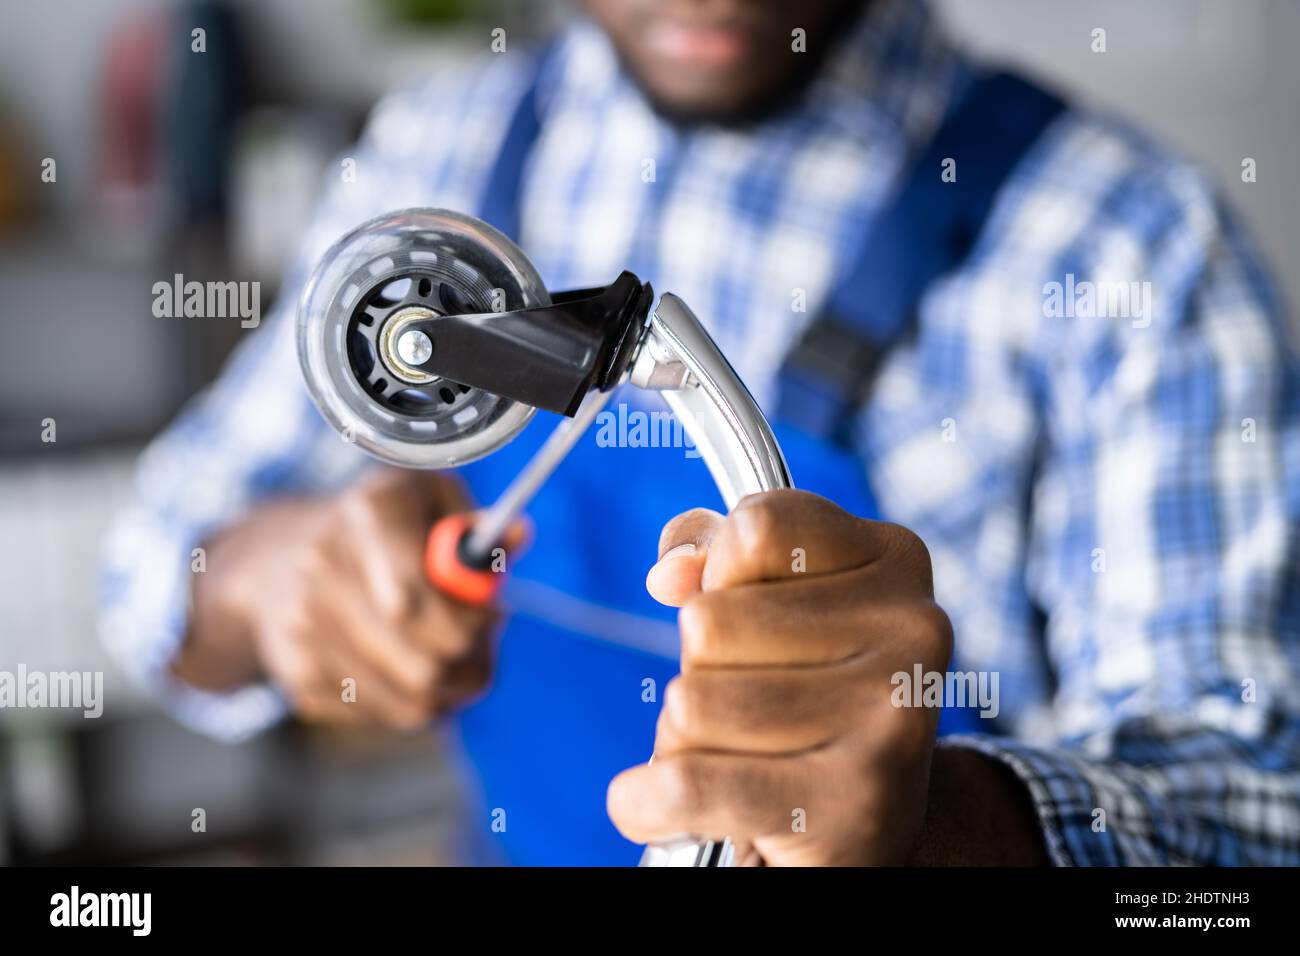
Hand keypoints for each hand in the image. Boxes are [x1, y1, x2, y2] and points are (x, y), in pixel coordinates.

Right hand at [177, 468, 521, 728]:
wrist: (277, 557)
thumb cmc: (384, 525)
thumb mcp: (432, 500)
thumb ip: (479, 527)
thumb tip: (520, 536)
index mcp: (369, 513)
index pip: (418, 596)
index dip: (469, 619)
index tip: (494, 613)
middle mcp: (324, 569)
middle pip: (423, 663)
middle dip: (471, 660)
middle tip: (483, 642)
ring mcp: (305, 629)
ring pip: (412, 702)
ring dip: (451, 688)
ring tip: (455, 654)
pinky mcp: (299, 677)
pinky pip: (384, 717)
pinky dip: (412, 701)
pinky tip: (409, 664)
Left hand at [606, 489, 952, 864]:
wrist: (866, 834)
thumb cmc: (805, 697)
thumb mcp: (772, 600)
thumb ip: (716, 553)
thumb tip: (671, 574)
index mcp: (895, 559)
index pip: (753, 529)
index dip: (720, 576)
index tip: (752, 620)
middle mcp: (912, 630)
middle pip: (706, 622)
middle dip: (699, 673)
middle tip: (750, 712)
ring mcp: (890, 717)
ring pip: (690, 702)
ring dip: (682, 742)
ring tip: (741, 758)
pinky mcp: (852, 804)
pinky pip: (686, 783)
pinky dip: (646, 802)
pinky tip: (662, 807)